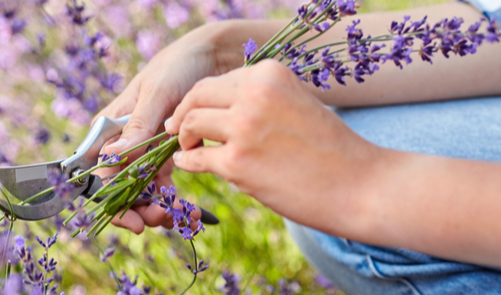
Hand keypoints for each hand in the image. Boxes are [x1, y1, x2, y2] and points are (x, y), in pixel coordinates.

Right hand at [95, 23, 238, 233]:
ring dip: (157, 209)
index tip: (134, 219)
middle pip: (117, 189)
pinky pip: (161, 186)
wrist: (211, 57)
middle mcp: (120, 143)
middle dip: (137, 210)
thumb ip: (136, 126)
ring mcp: (141, 151)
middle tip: (161, 219)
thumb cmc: (175, 67)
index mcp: (108, 129)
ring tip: (180, 217)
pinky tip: (188, 211)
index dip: (112, 201)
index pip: (99, 174)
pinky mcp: (163, 155)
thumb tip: (111, 156)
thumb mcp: (156, 95)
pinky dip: (173, 201)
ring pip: (140, 192)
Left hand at [165, 60, 384, 235]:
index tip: (192, 113)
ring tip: (188, 148)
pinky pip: (194, 158)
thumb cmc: (332, 149)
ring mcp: (243, 128)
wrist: (362, 185)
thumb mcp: (297, 103)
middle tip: (177, 129)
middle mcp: (254, 94)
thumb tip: (219, 107)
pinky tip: (188, 163)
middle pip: (196, 96)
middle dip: (182, 114)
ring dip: (183, 137)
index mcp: (270, 74)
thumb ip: (260, 98)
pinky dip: (186, 161)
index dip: (200, 99)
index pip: (217, 81)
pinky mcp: (237, 163)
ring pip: (190, 123)